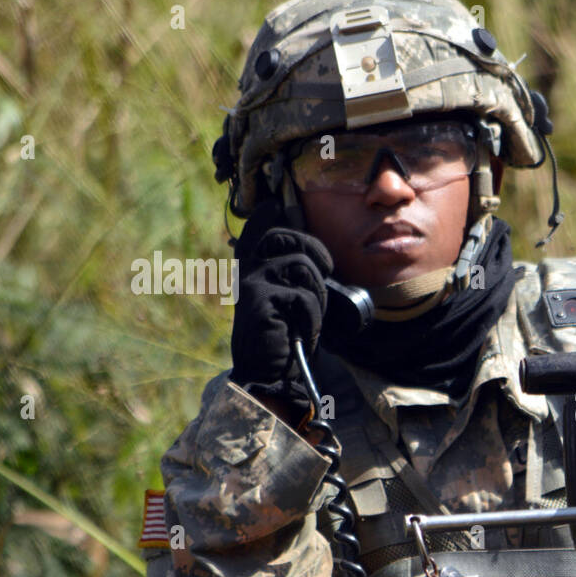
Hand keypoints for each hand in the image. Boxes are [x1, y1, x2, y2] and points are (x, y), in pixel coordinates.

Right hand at [229, 200, 333, 421]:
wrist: (272, 373)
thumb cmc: (289, 333)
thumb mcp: (295, 297)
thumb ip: (300, 272)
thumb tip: (320, 252)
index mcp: (254, 266)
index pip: (260, 228)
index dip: (268, 213)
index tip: (274, 203)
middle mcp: (248, 270)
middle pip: (285, 236)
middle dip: (316, 250)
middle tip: (327, 270)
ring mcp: (251, 284)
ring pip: (300, 265)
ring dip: (318, 291)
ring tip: (311, 313)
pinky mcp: (259, 302)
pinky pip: (302, 295)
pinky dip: (313, 315)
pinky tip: (304, 329)